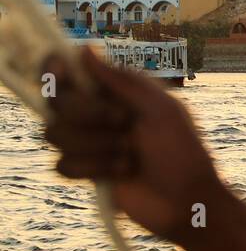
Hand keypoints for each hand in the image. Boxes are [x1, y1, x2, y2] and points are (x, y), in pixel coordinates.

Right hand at [43, 48, 225, 244]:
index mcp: (115, 91)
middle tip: (124, 122)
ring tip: (131, 154)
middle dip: (88, 113)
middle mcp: (96, 113)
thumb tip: (83, 50)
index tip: (60, 72)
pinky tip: (122, 173)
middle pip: (56, 102)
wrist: (187, 200)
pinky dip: (94, 168)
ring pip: (55, 134)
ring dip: (97, 145)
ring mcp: (89, 142)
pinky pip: (62, 164)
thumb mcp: (161, 109)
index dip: (54, 70)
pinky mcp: (86, 171)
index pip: (68, 72)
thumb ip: (121, 81)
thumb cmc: (184, 151)